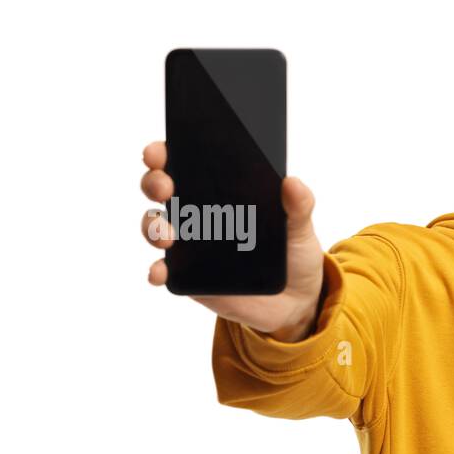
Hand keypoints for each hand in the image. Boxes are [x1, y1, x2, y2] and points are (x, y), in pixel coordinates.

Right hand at [140, 141, 325, 339]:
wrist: (296, 300)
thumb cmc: (294, 254)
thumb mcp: (301, 228)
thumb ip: (299, 206)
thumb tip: (293, 182)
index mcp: (222, 191)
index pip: (185, 161)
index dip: (164, 153)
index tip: (159, 153)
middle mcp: (199, 213)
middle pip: (161, 189)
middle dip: (154, 182)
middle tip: (164, 188)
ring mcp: (190, 244)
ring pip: (155, 226)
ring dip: (152, 227)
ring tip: (168, 236)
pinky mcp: (189, 275)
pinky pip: (164, 270)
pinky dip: (157, 270)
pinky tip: (161, 272)